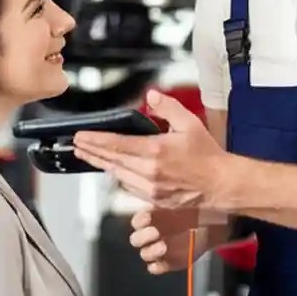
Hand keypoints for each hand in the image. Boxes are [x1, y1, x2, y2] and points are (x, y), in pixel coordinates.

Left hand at [73, 90, 233, 209]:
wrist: (220, 184)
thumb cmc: (206, 154)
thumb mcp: (189, 123)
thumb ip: (168, 107)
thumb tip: (150, 95)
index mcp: (156, 151)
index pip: (117, 145)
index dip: (96, 141)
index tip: (81, 136)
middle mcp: (149, 171)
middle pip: (111, 160)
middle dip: (91, 152)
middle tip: (76, 144)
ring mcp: (150, 188)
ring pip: (117, 175)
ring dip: (101, 164)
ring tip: (87, 155)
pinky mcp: (153, 199)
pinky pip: (128, 186)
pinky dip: (118, 176)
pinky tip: (112, 168)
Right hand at [130, 207, 205, 274]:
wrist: (208, 228)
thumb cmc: (193, 213)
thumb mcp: (183, 204)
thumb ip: (170, 202)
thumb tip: (159, 194)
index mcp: (151, 219)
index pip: (137, 222)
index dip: (140, 221)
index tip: (149, 218)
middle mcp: (151, 235)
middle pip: (136, 240)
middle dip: (144, 237)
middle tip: (156, 232)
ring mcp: (158, 250)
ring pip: (145, 254)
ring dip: (151, 252)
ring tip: (164, 247)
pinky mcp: (167, 263)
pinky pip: (155, 268)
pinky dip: (157, 267)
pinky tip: (164, 262)